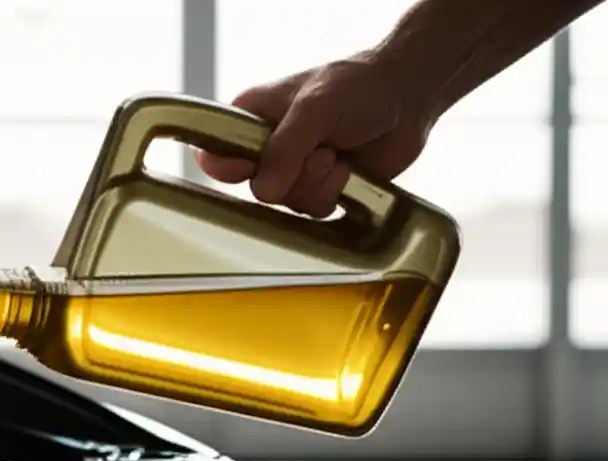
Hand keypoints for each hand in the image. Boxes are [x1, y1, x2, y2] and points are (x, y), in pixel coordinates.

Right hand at [197, 52, 437, 217]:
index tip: (254, 167)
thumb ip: (286, 149)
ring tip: (338, 155)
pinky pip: (311, 212)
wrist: (407, 99)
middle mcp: (266, 149)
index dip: (228, 169)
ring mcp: (292, 171)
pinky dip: (332, 194)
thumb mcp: (315, 109)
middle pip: (255, 188)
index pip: (213, 155)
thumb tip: (264, 192)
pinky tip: (348, 170)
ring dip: (318, 183)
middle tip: (320, 149)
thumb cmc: (357, 88)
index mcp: (250, 119)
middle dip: (293, 175)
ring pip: (285, 204)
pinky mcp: (318, 190)